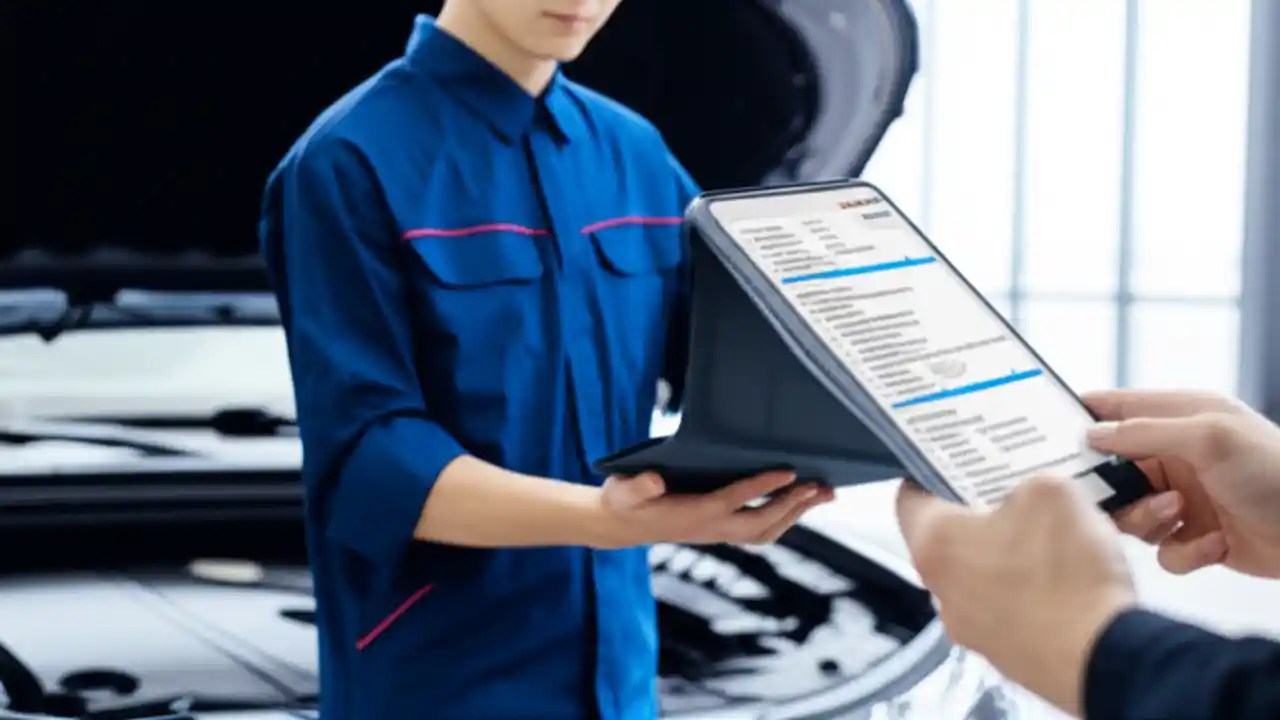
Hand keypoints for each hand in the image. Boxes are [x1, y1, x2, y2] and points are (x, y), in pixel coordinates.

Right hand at [596, 470, 833, 547]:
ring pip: (767, 529)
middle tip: (822, 486)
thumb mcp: (622, 491)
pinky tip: (800, 502)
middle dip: (793, 505)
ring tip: (824, 493)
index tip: (788, 471)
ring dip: (797, 513)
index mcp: (692, 515)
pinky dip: (786, 517)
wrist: (621, 525)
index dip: (761, 486)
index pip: (733, 500)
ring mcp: (719, 532)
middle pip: (761, 522)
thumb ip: (636, 486)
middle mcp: (711, 528)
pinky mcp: (722, 530)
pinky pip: (761, 529)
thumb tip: (653, 480)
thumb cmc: (624, 502)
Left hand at [896, 477, 1135, 717]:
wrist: (1102, 658)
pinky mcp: (1000, 656)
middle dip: (976, 518)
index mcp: (933, 544)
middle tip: (1011, 498)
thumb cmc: (1064, 566)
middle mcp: (939, 590)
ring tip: (1044, 540)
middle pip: (945, 541)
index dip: (931, 474)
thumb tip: (1018, 503)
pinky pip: (1004, 610)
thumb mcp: (1051, 492)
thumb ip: (1022, 485)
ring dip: (1002, 558)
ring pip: (976, 578)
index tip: (959, 464)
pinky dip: (1023, 594)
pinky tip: (1059, 583)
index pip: (908, 498)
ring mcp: (967, 629)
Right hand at [1084, 389, 1279, 578]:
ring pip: (1130, 514)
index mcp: (1180, 416)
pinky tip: (1216, 543)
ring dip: (1150, 522)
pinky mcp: (1196, 537)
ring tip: (1182, 518)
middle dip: (1114, 490)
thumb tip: (1092, 434)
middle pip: (1111, 471)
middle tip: (1120, 498)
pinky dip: (1184, 552)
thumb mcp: (1208, 437)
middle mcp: (1177, 455)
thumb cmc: (1276, 473)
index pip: (1114, 408)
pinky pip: (1162, 549)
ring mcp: (1185, 497)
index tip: (1048, 439)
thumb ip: (1144, 431)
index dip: (1081, 419)